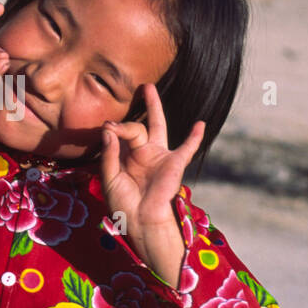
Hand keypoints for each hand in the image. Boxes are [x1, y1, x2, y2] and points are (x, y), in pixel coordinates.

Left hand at [100, 84, 204, 285]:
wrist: (141, 221)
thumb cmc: (123, 204)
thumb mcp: (109, 178)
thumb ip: (109, 153)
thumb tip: (109, 129)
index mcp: (125, 157)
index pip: (119, 134)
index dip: (114, 129)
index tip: (108, 127)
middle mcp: (142, 153)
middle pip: (138, 125)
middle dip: (138, 108)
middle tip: (139, 87)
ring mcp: (158, 156)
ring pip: (156, 127)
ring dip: (154, 108)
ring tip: (149, 89)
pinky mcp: (173, 164)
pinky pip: (187, 148)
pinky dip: (194, 137)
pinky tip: (200, 124)